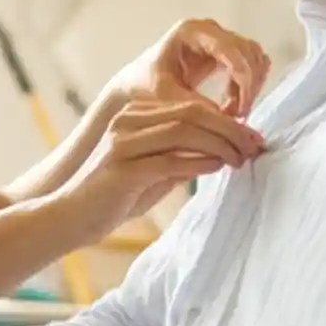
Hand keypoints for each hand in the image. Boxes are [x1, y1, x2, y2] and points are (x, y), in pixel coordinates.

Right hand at [53, 97, 264, 242]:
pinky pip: (169, 160)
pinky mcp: (121, 169)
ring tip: (241, 159)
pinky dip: (198, 162)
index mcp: (134, 116)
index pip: (190, 106)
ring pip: (182, 131)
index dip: (227, 119)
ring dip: (219, 144)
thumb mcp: (153, 174)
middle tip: (255, 145)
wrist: (70, 218)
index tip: (252, 137)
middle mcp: (127, 122)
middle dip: (230, 128)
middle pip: (190, 113)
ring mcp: (122, 143)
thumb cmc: (113, 198)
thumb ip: (180, 158)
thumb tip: (221, 153)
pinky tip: (217, 167)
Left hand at [105, 18, 271, 117]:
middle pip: (248, 52)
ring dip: (250, 87)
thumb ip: (201, 110)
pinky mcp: (221, 55)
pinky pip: (247, 67)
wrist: (130, 92)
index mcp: (191, 32)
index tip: (239, 112)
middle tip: (237, 115)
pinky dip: (246, 88)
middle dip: (248, 86)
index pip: (231, 51)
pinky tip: (230, 108)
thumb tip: (235, 125)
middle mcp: (207, 31)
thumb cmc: (143, 92)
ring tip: (232, 113)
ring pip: (253, 59)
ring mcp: (216, 41)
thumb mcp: (170, 102)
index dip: (242, 81)